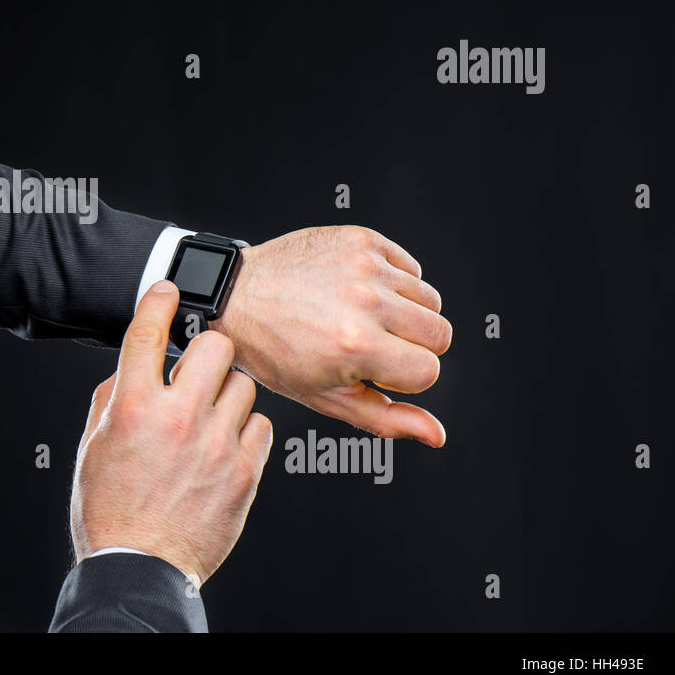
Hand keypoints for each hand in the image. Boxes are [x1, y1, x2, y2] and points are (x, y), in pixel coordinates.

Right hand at [70, 281, 273, 588]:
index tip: (167, 290)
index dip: (159, 301)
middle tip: (199, 369)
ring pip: (244, 385)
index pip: (148, 333)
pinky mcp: (245, 472)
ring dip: (228, 394)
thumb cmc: (110, 509)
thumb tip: (136, 370)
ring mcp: (215, 444)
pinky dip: (245, 431)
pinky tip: (225, 447)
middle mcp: (177, 418)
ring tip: (210, 418)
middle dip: (208, 352)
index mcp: (132, 407)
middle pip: (217, 346)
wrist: (139, 566)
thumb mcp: (94, 445)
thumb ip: (115, 398)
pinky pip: (261, 426)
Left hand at [210, 225, 451, 446]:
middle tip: (370, 346)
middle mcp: (364, 300)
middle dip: (412, 348)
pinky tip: (357, 292)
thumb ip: (386, 419)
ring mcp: (363, 264)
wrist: (234, 296)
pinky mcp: (360, 238)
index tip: (371, 371)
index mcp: (356, 345)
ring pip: (430, 299)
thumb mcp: (325, 396)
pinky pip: (409, 268)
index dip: (402, 378)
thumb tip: (437, 435)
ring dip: (405, 314)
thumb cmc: (274, 352)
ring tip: (362, 319)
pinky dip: (393, 283)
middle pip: (440, 333)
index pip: (429, 371)